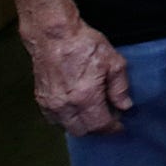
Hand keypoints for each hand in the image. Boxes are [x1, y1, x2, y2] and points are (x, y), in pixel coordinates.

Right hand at [24, 21, 131, 135]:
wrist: (54, 34)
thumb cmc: (85, 44)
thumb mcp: (113, 62)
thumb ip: (120, 87)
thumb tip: (124, 106)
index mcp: (85, 98)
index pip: (100, 125)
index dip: (112, 128)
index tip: (120, 126)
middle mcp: (65, 105)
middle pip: (82, 131)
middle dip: (97, 129)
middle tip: (108, 118)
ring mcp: (50, 103)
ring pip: (66, 127)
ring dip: (81, 125)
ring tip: (93, 114)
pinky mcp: (40, 98)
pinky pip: (53, 119)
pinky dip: (65, 119)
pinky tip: (75, 109)